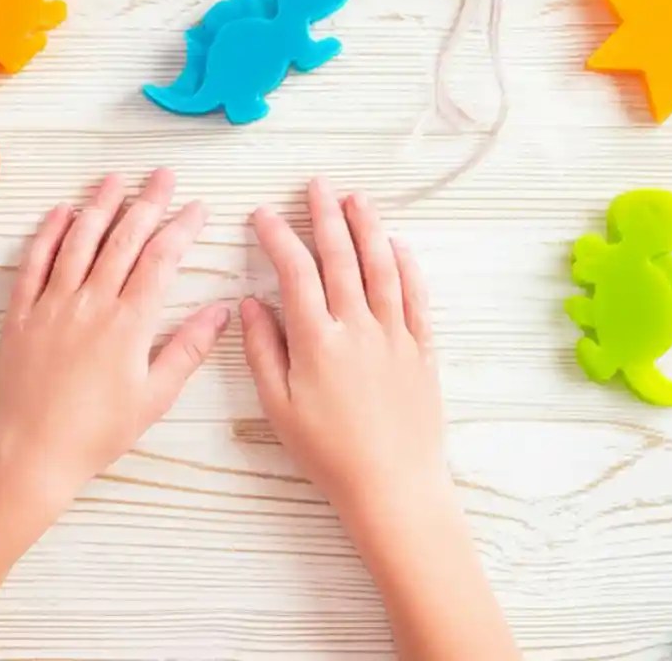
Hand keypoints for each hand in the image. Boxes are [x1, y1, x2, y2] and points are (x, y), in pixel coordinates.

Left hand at [0, 169, 230, 512]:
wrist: (30, 451)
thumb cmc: (96, 433)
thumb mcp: (153, 398)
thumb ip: (186, 350)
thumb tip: (220, 312)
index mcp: (129, 324)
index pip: (161, 260)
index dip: (182, 228)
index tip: (198, 208)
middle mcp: (91, 303)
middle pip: (123, 240)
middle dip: (147, 202)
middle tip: (163, 175)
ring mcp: (52, 304)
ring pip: (78, 241)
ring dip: (99, 206)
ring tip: (115, 179)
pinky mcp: (21, 314)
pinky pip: (34, 263)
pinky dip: (49, 233)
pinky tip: (61, 212)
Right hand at [240, 178, 444, 520]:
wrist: (392, 485)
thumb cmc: (327, 452)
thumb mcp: (278, 406)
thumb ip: (262, 350)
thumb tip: (250, 303)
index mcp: (317, 340)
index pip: (295, 272)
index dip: (277, 237)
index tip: (264, 215)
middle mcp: (358, 327)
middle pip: (342, 257)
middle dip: (326, 216)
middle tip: (317, 185)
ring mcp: (395, 335)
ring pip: (382, 267)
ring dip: (368, 228)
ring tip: (357, 199)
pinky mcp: (422, 350)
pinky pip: (416, 297)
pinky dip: (407, 266)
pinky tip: (398, 246)